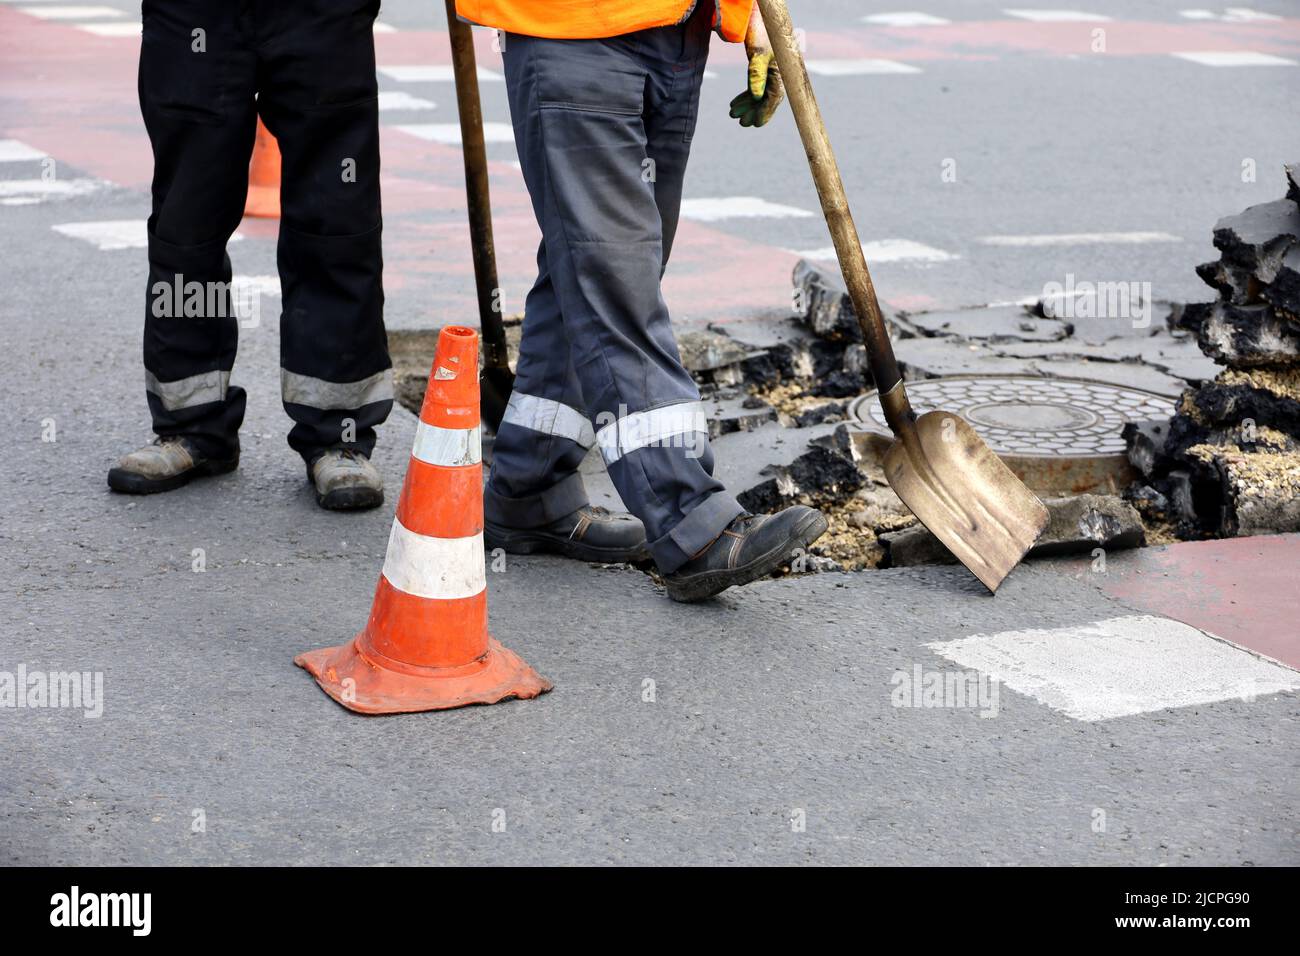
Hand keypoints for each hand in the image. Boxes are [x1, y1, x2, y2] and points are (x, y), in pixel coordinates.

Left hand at [729, 4, 783, 127]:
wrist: (762, 15)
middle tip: (741, 123)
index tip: (756, 124)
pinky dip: (746, 95)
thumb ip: (757, 73)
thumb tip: (756, 96)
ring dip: (748, 105)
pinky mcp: (764, 67)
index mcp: (782, 70)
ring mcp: (772, 71)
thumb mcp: (758, 52)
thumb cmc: (762, 30)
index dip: (766, 112)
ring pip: (760, 94)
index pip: (775, 97)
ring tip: (733, 114)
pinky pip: (757, 86)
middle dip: (754, 111)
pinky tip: (735, 103)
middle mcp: (780, 72)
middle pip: (768, 99)